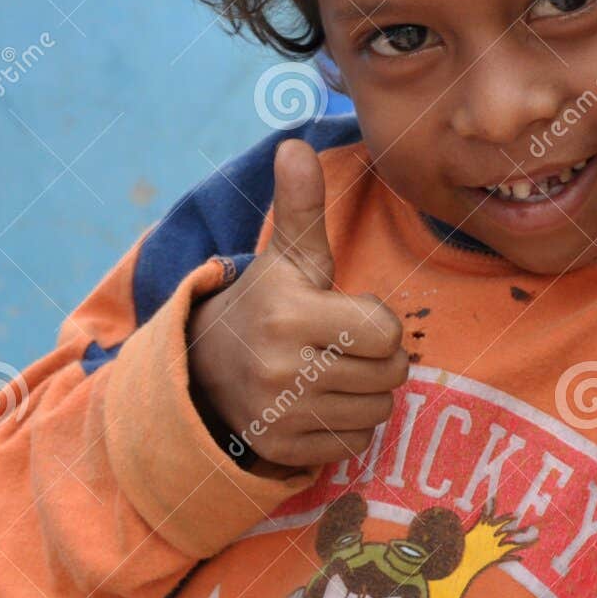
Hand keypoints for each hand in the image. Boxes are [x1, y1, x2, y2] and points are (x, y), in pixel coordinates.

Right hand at [187, 139, 408, 469]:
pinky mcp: (281, 451)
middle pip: (391, 374)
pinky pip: (355, 445)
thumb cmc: (266, 306)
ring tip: (332, 374)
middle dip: (379, 359)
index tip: (348, 316)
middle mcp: (280, 368)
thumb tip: (296, 146)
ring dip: (367, 394)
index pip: (386, 331)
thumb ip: (301, 207)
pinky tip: (319, 405)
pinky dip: (347, 427)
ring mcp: (279, 414)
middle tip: (343, 348)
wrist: (204, 370)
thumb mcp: (287, 258)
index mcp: (288, 315)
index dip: (378, 323)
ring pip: (379, 411)